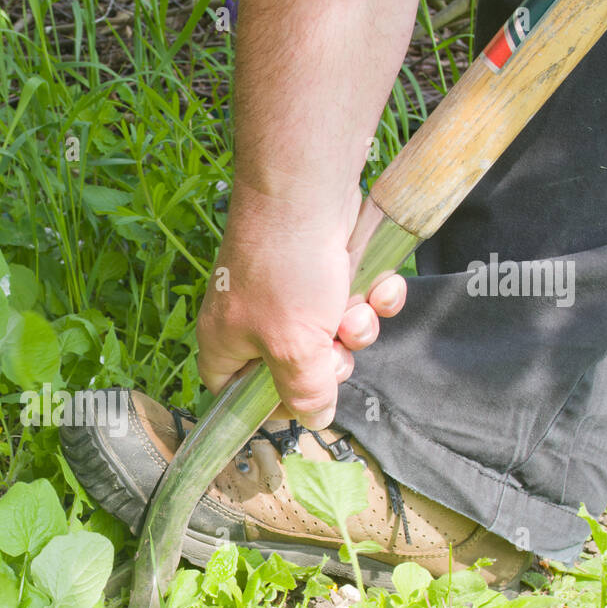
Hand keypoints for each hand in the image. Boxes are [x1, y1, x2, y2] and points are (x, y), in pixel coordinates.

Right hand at [196, 183, 405, 428]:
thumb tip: (316, 420)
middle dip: (331, 360)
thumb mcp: (294, 349)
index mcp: (226, 343)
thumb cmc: (286, 271)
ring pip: (331, 333)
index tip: (305, 401)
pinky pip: (351, 298)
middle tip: (338, 347)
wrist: (307, 187)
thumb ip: (305, 393)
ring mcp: (289, 291)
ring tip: (359, 307)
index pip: (236, 393)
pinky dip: (370, 294)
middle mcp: (253, 319)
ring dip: (356, 326)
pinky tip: (380, 283)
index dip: (270, 404)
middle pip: (297, 367)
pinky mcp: (322, 266)